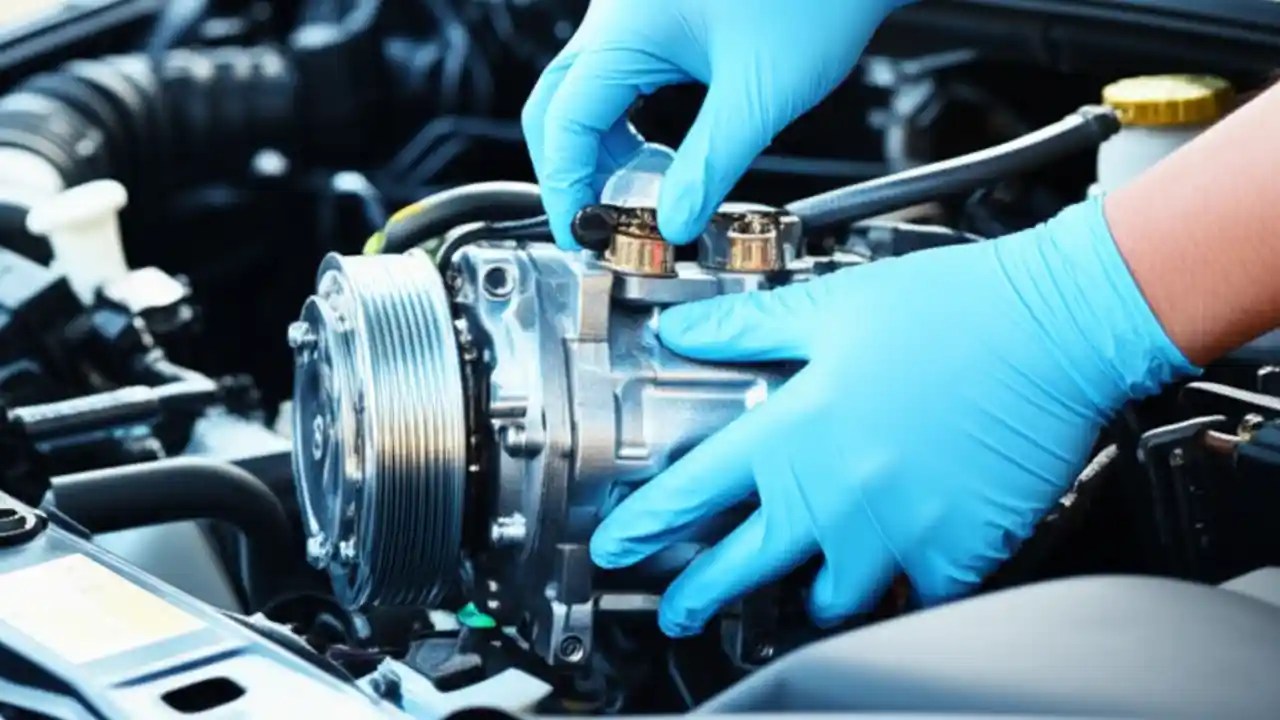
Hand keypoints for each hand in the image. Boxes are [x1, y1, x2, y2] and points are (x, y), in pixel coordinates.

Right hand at [522, 0, 908, 247]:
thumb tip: (673, 223)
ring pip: (582, 92)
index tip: (582, 233)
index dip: (567, 186)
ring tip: (643, 193)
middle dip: (574, 169)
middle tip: (601, 221)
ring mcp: (633, 8)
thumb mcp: (760, 96)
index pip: (565, 120)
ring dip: (601, 149)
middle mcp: (618, 8)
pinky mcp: (655, 13)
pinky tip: (658, 154)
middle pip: (557, 103)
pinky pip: (614, 76)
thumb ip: (709, 168)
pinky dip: (622, 124)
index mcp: (628, 22)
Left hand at [590, 198, 1196, 636]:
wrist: (1054, 325)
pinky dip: (901, 594)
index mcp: (795, 430)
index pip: (693, 493)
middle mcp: (835, 492)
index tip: (618, 546)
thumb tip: (681, 329)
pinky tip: (896, 579)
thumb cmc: (952, 309)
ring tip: (803, 586)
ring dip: (808, 595)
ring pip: (829, 598)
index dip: (644, 526)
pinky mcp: (957, 552)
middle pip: (742, 567)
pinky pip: (915, 600)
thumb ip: (745, 329)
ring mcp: (896, 531)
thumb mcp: (830, 306)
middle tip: (679, 612)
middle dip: (698, 596)